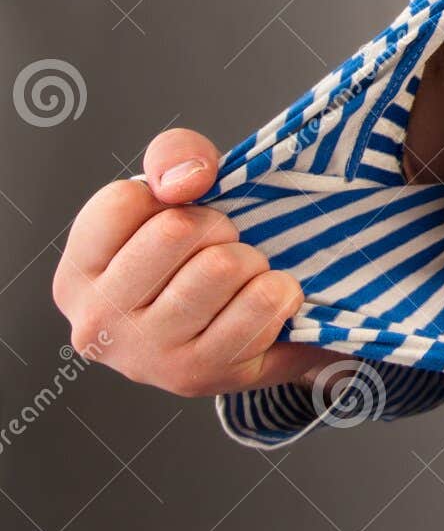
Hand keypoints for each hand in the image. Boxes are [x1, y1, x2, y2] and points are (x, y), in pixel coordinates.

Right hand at [52, 128, 344, 397]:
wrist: (247, 325)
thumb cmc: (197, 252)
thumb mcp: (177, 189)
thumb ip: (174, 155)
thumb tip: (188, 180)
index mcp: (77, 275)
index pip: (123, 202)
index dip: (172, 197)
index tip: (180, 217)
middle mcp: (98, 323)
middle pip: (177, 231)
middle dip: (218, 226)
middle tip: (220, 247)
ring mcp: (147, 356)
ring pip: (223, 266)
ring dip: (251, 260)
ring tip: (240, 276)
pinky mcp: (202, 375)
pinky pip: (263, 302)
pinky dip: (280, 290)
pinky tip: (263, 301)